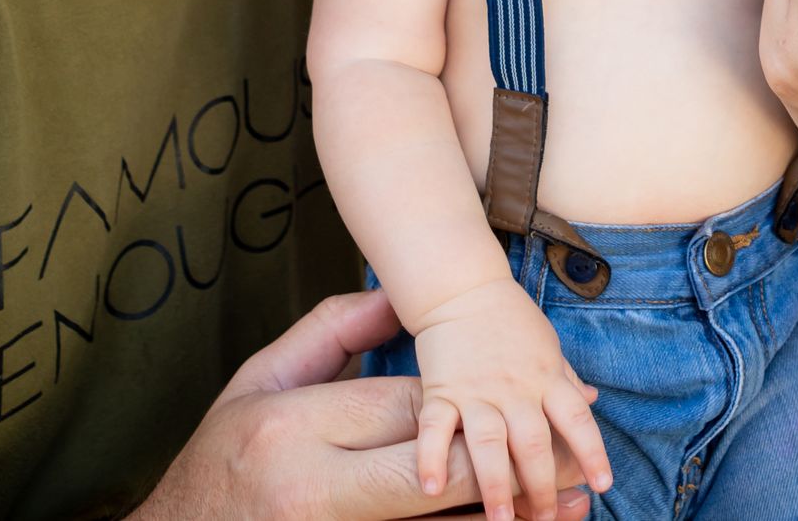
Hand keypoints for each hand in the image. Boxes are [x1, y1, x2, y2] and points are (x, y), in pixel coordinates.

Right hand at [131, 289, 595, 520]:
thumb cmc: (222, 456)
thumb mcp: (262, 378)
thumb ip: (332, 334)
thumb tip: (393, 298)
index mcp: (294, 429)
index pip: (403, 411)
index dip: (472, 403)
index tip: (526, 393)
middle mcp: (315, 491)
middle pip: (431, 478)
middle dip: (509, 463)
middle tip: (575, 458)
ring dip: (506, 515)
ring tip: (574, 503)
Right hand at [411, 279, 611, 520]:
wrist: (461, 287)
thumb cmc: (510, 319)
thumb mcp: (548, 345)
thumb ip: (567, 378)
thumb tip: (595, 400)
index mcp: (546, 377)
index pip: (577, 419)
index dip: (592, 453)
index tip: (602, 486)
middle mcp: (515, 388)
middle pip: (533, 442)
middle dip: (542, 486)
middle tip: (546, 519)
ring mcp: (476, 390)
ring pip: (488, 443)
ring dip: (496, 485)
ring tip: (502, 520)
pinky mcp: (440, 390)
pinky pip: (435, 429)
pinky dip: (431, 459)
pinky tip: (431, 488)